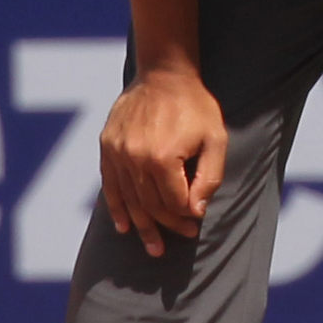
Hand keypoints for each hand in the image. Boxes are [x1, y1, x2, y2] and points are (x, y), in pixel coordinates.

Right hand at [98, 68, 226, 257]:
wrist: (164, 75)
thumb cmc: (196, 107)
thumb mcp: (216, 140)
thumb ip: (209, 177)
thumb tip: (195, 211)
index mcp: (163, 158)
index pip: (173, 202)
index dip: (185, 217)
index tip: (196, 225)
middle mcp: (135, 159)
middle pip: (150, 204)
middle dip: (167, 225)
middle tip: (182, 237)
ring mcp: (117, 153)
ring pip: (129, 200)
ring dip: (142, 226)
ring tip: (153, 247)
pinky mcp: (107, 146)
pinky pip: (110, 185)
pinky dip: (117, 207)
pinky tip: (124, 226)